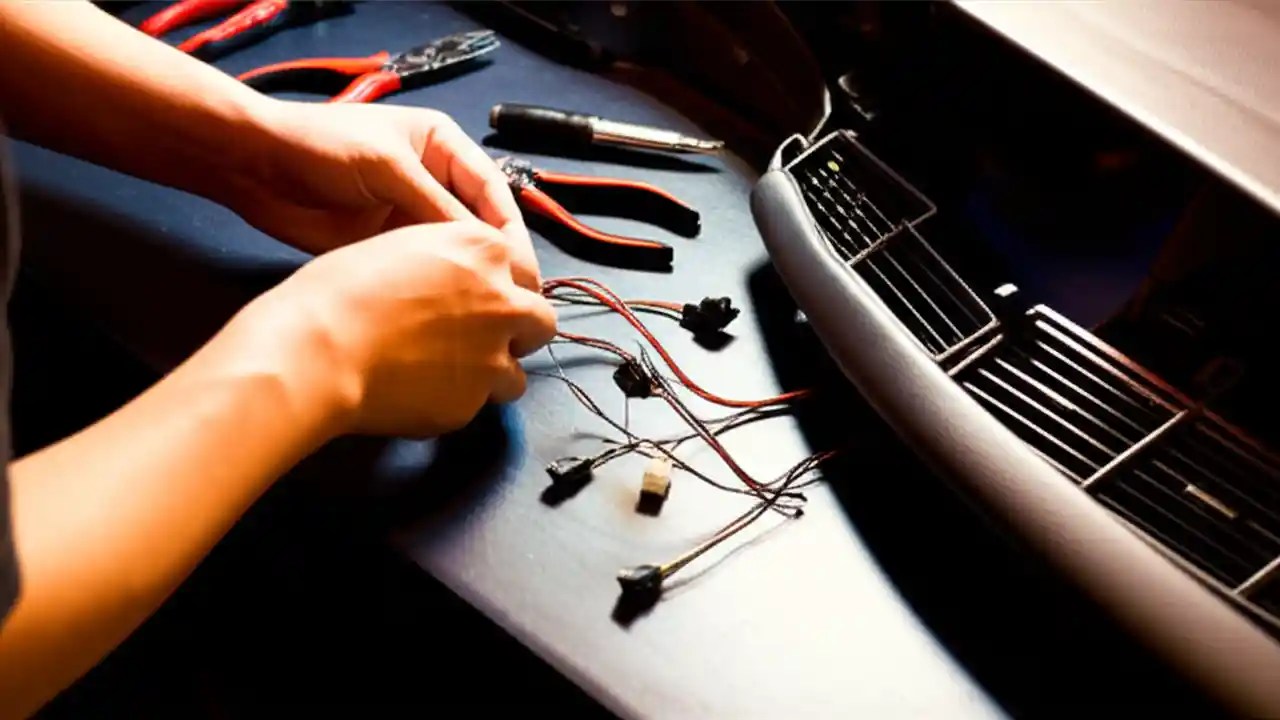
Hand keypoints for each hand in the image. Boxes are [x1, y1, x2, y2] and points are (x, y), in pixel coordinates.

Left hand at [227, 99, 539, 289]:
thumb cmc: (323, 147)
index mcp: (444, 148)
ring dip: (468, 280)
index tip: (520, 271)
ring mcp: (410, 215)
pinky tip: (448, 314)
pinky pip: (423, 268)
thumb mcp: (389, 169)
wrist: (254, 166)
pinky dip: (437, 289)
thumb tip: (486, 253)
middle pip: (479, 226)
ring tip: (484, 316)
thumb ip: (437, 208)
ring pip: (454, 253)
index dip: (510, 232)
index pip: (493, 193)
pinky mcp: (386, 245)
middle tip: (508, 303)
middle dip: (495, 261)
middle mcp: (434, 181)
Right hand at [238, 220, 555, 437]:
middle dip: (518, 335)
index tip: (484, 300)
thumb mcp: (400, 247)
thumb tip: (456, 281)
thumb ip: (447, 261)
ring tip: (443, 374)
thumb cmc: (339, 292)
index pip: (523, 271)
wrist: (318, 349)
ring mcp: (492, 356)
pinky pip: (476, 406)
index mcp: (483, 249)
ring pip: (516, 376)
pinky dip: (455, 403)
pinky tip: (416, 392)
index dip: (504, 289)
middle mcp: (502, 301)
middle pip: (541, 323)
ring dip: (490, 377)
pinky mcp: (473, 402)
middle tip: (481, 342)